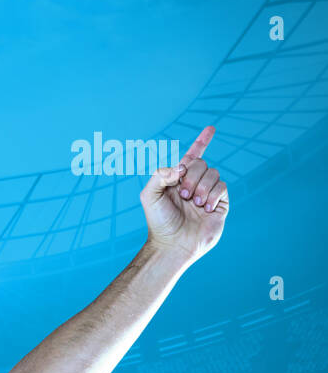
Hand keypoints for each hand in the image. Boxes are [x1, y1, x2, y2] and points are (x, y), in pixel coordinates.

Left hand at [140, 125, 228, 263]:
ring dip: (201, 187)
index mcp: (177, 179)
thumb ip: (159, 176)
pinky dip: (212, 195)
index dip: (202, 142)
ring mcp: (208, 192)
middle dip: (191, 175)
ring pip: (213, 173)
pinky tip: (205, 208)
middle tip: (183, 194)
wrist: (174, 244)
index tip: (211, 128)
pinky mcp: (220, 203)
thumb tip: (181, 167)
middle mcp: (194, 183)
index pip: (192, 156)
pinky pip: (223, 186)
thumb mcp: (149, 196)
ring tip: (194, 203)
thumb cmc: (159, 222)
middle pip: (201, 163)